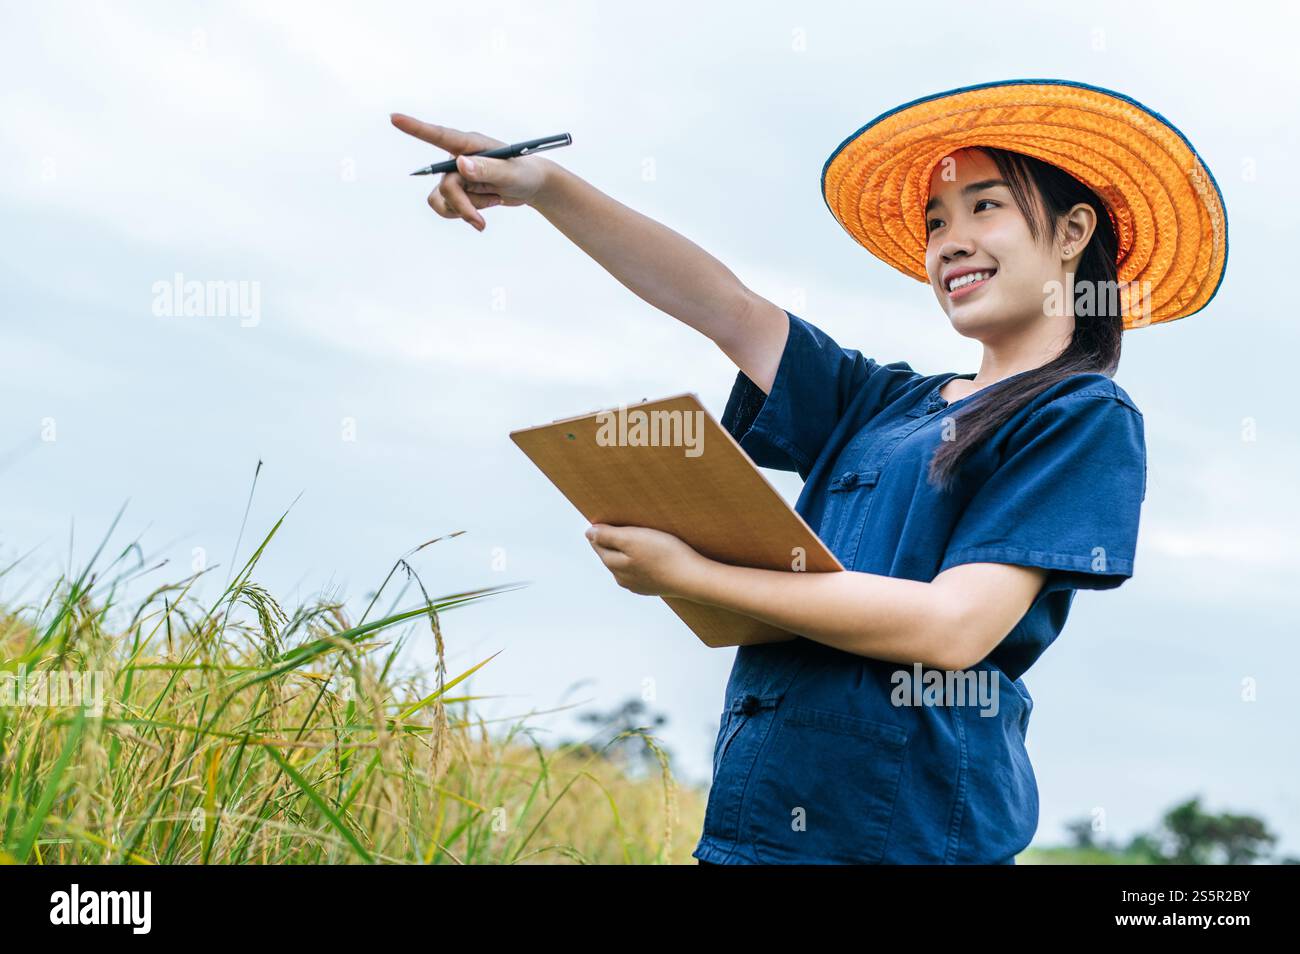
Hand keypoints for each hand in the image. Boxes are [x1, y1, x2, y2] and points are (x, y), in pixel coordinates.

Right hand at [390, 113, 550, 231]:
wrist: (529, 186)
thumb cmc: (524, 172)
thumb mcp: (511, 172)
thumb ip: (487, 168)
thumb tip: (460, 164)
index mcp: (470, 144)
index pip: (439, 135)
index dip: (415, 128)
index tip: (394, 118)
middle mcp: (458, 157)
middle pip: (446, 186)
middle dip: (463, 206)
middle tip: (481, 222)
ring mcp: (455, 175)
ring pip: (443, 200)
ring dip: (467, 210)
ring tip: (492, 203)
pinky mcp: (456, 190)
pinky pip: (447, 209)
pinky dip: (465, 215)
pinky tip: (483, 210)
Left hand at [584, 524, 705, 598]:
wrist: (692, 578)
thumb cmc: (664, 555)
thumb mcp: (633, 539)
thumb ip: (608, 536)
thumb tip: (588, 533)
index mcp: (614, 565)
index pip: (599, 545)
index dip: (601, 530)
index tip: (607, 518)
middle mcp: (622, 578)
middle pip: (611, 555)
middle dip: (613, 541)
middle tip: (621, 525)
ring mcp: (638, 585)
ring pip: (625, 564)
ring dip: (627, 552)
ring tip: (636, 538)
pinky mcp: (653, 586)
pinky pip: (641, 571)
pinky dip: (641, 561)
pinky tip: (650, 556)